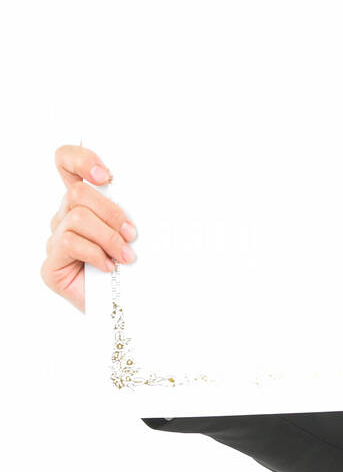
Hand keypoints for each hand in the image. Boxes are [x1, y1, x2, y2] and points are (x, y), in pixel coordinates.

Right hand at [41, 145, 137, 312]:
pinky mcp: (51, 266)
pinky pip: (69, 243)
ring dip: (108, 237)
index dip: (80, 159)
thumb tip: (161, 190)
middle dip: (111, 212)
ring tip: (127, 256)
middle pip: (77, 193)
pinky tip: (110, 267)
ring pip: (76, 218)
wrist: (132, 311)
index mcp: (85, 204)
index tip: (106, 175)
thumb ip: (136, 210)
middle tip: (132, 234)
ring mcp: (56, 241)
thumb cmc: (139, 270)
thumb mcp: (141, 234)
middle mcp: (66, 218)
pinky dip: (96, 253)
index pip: (66, 163)